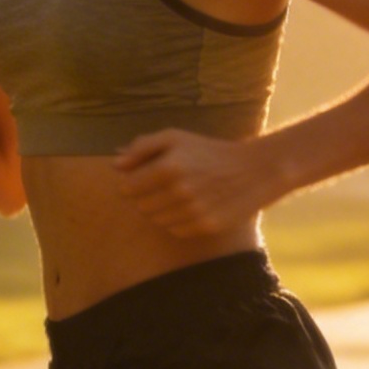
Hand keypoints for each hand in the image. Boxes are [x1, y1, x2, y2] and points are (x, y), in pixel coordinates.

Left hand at [112, 128, 284, 237]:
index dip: (132, 184)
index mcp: (169, 167)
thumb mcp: (175, 138)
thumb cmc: (208, 151)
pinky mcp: (205, 226)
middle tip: (163, 187)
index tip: (143, 179)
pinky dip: (177, 221)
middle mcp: (180, 191)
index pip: (127, 188)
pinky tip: (191, 207)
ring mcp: (193, 211)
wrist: (252, 170)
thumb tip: (115, 165)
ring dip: (161, 210)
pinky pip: (175, 230)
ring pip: (156, 221)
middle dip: (145, 197)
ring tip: (178, 196)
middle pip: (140, 207)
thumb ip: (142, 147)